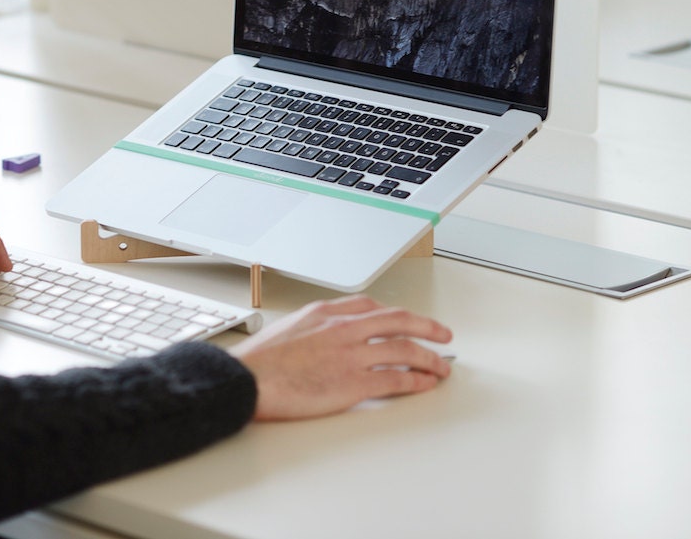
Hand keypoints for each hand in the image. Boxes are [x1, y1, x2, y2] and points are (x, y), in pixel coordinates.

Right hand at [228, 295, 452, 420]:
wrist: (247, 379)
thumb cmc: (259, 360)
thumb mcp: (288, 329)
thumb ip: (314, 329)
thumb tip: (324, 339)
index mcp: (327, 312)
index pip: (372, 306)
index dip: (397, 315)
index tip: (408, 321)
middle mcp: (344, 328)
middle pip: (399, 320)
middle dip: (427, 326)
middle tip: (443, 334)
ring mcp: (352, 354)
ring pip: (405, 349)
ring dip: (430, 359)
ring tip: (442, 367)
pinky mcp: (353, 382)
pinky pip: (396, 379)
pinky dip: (417, 381)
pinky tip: (426, 384)